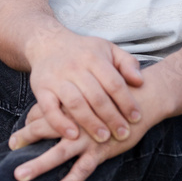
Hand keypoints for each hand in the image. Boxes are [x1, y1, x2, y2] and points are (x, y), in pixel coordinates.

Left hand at [9, 91, 157, 180]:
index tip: (20, 133)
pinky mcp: (100, 151)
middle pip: (44, 129)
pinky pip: (81, 171)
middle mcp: (76, 120)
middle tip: (10, 146)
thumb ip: (78, 92)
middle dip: (25, 138)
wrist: (144, 99)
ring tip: (19, 175)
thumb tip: (60, 101)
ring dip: (38, 165)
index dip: (30, 121)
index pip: (44, 111)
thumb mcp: (97, 86)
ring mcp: (87, 138)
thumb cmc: (119, 94)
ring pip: (58, 153)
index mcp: (72, 103)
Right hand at [27, 29, 143, 145]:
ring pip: (75, 103)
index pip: (114, 83)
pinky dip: (60, 123)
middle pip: (96, 96)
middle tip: (123, 134)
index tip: (136, 118)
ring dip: (90, 123)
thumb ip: (127, 63)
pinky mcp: (41, 89)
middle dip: (112, 117)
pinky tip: (73, 135)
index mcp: (94, 58)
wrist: (48, 43)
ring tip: (103, 138)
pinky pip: (49, 109)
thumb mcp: (108, 49)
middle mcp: (75, 68)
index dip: (127, 102)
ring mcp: (57, 79)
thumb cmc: (84, 51)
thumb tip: (140, 81)